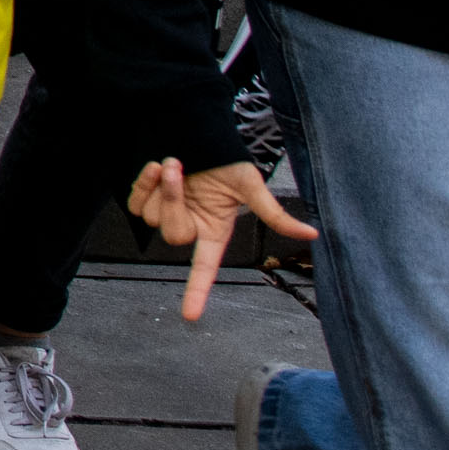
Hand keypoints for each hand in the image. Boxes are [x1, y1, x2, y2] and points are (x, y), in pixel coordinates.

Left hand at [129, 153, 317, 321]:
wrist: (199, 132)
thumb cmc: (228, 160)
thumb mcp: (252, 186)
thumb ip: (275, 215)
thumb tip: (313, 235)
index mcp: (214, 231)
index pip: (205, 268)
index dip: (197, 292)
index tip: (190, 317)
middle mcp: (190, 225)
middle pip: (173, 234)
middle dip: (172, 200)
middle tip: (176, 167)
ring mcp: (167, 212)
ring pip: (151, 217)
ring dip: (159, 187)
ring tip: (172, 162)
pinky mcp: (148, 198)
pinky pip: (135, 204)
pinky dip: (142, 185)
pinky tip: (154, 168)